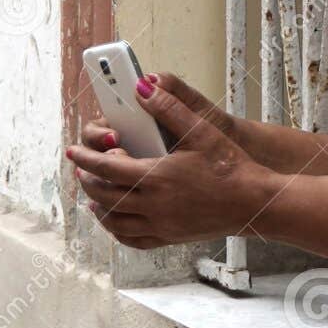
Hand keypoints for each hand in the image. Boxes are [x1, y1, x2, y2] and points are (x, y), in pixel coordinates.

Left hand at [68, 76, 273, 248]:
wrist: (254, 202)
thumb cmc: (231, 166)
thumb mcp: (201, 131)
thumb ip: (168, 108)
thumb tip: (142, 88)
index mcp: (157, 177)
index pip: (107, 168)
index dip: (86, 158)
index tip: (73, 151)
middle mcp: (154, 205)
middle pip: (105, 196)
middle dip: (88, 181)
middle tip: (82, 169)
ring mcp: (161, 225)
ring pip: (115, 222)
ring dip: (98, 207)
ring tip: (92, 196)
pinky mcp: (170, 238)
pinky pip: (133, 240)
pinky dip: (117, 231)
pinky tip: (116, 220)